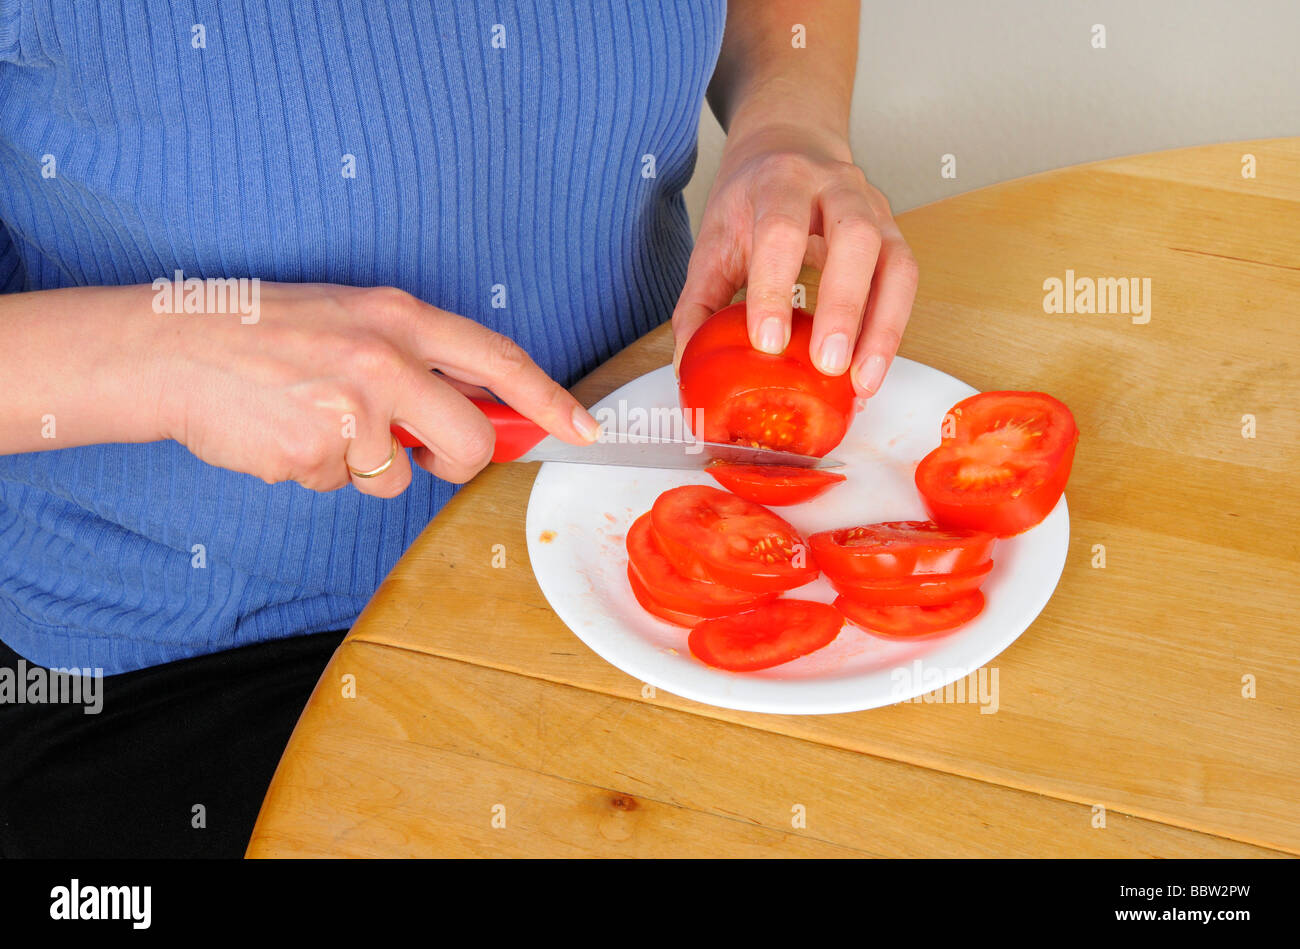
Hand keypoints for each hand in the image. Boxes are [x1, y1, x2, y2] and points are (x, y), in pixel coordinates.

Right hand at [155, 283, 599, 496]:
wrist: (170, 349)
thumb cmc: (264, 332)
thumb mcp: (351, 317)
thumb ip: (416, 356)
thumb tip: (480, 403)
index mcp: (398, 317)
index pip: (499, 359)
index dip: (549, 400)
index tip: (585, 429)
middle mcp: (383, 359)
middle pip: (470, 441)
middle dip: (458, 462)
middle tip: (423, 453)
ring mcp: (349, 409)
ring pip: (398, 476)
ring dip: (365, 466)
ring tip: (316, 420)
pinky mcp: (315, 453)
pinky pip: (343, 485)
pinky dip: (320, 472)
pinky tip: (286, 433)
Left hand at [672, 121, 917, 398]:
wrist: (790, 145)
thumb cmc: (751, 200)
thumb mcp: (714, 239)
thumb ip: (699, 302)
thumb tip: (689, 365)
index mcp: (779, 182)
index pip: (780, 231)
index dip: (774, 289)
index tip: (767, 342)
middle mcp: (835, 188)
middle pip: (853, 239)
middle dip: (842, 305)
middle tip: (827, 364)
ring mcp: (873, 210)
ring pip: (894, 262)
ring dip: (881, 327)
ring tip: (861, 382)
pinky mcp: (895, 235)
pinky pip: (905, 283)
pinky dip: (892, 330)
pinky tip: (872, 370)